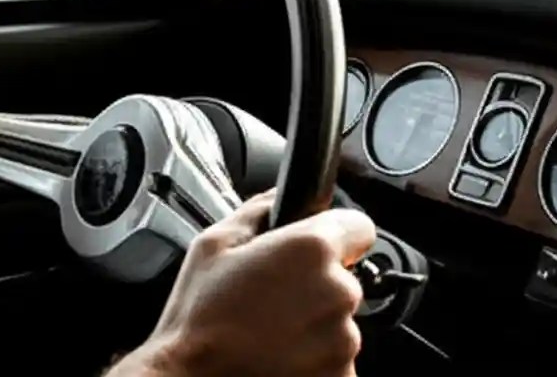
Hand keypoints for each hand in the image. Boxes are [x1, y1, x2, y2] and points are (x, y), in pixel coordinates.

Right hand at [117, 191, 376, 376]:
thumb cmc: (198, 322)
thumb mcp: (212, 246)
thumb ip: (258, 211)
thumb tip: (278, 198)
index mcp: (311, 250)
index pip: (358, 226)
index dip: (336, 235)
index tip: (316, 250)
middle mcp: (337, 293)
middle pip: (344, 279)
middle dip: (316, 286)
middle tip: (272, 300)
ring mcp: (344, 342)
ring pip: (339, 322)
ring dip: (314, 325)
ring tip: (269, 333)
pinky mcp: (343, 376)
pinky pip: (337, 359)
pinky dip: (315, 359)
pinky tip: (278, 357)